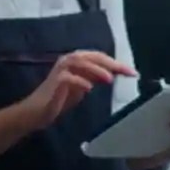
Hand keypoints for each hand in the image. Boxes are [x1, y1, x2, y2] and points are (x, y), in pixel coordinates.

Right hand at [18, 51, 135, 129]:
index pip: (100, 58)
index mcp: (77, 61)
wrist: (37, 112)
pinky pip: (69, 78)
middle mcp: (68, 61)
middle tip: (127, 72)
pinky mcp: (55, 81)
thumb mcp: (83, 87)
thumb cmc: (60, 99)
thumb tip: (113, 73)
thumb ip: (95, 78)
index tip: (132, 73)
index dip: (117, 64)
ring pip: (81, 62)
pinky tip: (89, 88)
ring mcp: (61, 69)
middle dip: (112, 63)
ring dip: (96, 69)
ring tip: (109, 79)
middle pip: (93, 57)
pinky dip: (80, 82)